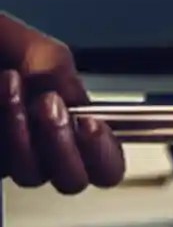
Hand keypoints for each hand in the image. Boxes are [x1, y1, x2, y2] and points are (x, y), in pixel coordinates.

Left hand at [0, 16, 124, 192]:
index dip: (105, 152)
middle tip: (49, 106)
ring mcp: (12, 154)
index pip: (107, 163)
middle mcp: (44, 144)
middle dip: (63, 145)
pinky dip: (3, 122)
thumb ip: (58, 67)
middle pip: (73, 180)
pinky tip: (2, 85)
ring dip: (23, 133)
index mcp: (71, 121)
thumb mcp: (34, 46)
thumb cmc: (0, 48)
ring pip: (31, 175)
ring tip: (13, 85)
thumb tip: (67, 96)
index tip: (92, 123)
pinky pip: (2, 163)